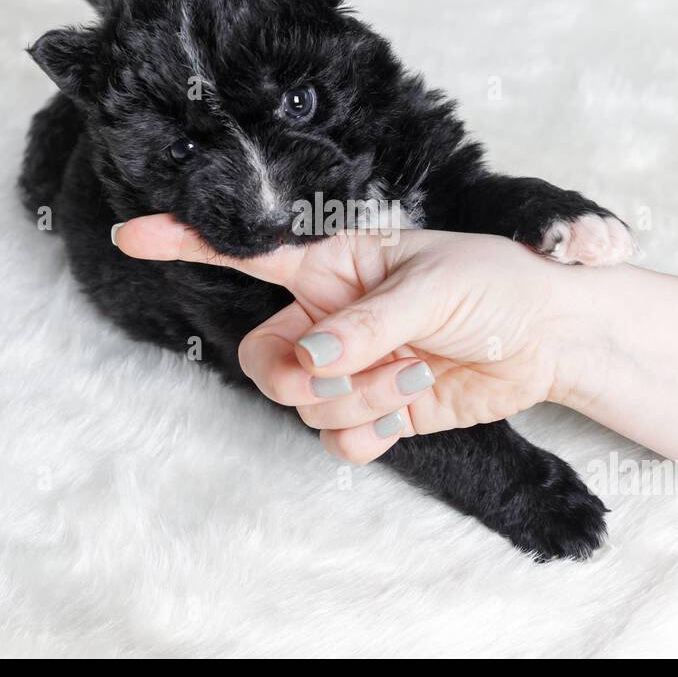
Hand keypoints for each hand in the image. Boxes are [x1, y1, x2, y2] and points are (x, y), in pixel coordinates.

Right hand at [113, 214, 602, 463]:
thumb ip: (371, 322)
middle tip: (346, 367)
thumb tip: (313, 359)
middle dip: (293, 377)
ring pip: (303, 405)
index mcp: (335, 265)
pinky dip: (368, 435)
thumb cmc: (494, 285)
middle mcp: (328, 317)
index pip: (250, 254)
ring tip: (415, 376)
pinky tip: (407, 411)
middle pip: (259, 360)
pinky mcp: (375, 411)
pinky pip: (337, 440)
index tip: (130, 236)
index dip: (188, 243)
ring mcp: (348, 368)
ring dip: (358, 400)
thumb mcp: (436, 285)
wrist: (547, 338)